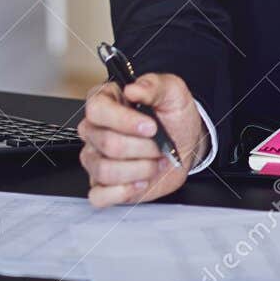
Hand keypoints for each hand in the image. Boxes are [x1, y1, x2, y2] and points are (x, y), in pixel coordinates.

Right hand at [77, 73, 210, 207]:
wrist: (184, 143)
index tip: (151, 126)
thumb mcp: (172, 91)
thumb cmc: (173, 116)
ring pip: (105, 170)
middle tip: (159, 145)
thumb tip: (133, 88)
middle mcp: (95, 130)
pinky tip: (141, 181)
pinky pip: (98, 195)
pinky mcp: (102, 184)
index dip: (124, 120)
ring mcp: (95, 158)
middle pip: (107, 143)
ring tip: (154, 162)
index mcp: (105, 101)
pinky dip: (124, 191)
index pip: (97, 110)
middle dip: (143, 148)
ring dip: (140, 169)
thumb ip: (154, 85)